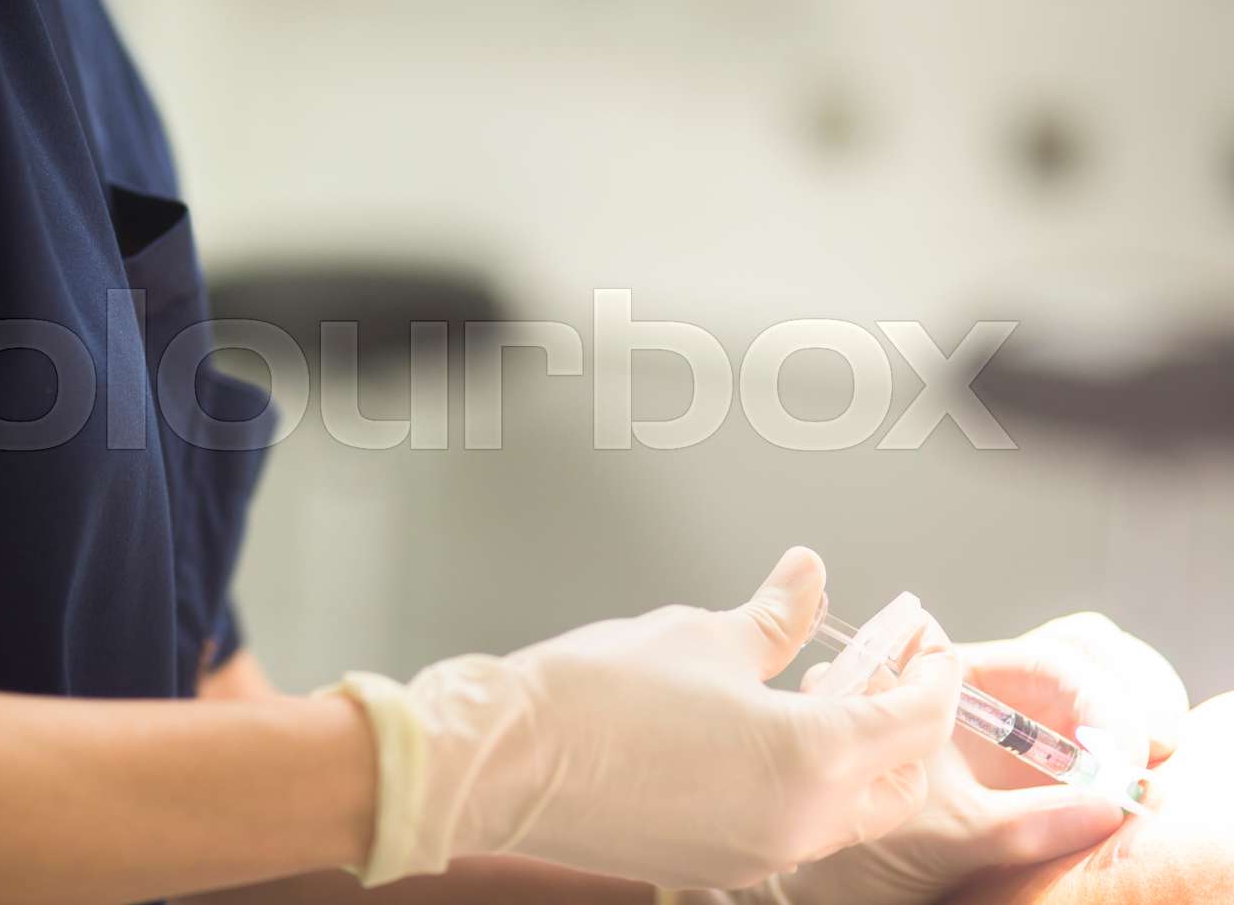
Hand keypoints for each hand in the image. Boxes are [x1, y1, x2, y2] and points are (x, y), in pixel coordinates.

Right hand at [331, 547, 961, 890]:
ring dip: (859, 759)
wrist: (512, 761)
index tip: (924, 641)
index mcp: (812, 756)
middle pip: (900, 778)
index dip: (932, 671)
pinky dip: (809, 788)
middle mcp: (802, 821)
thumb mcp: (703, 635)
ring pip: (851, 812)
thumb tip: (808, 577)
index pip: (916, 718)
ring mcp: (762, 854)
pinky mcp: (720, 868)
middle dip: (909, 723)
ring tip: (824, 698)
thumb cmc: (598, 697)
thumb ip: (775, 615)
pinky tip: (772, 743)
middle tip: (891, 670)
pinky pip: (796, 830)